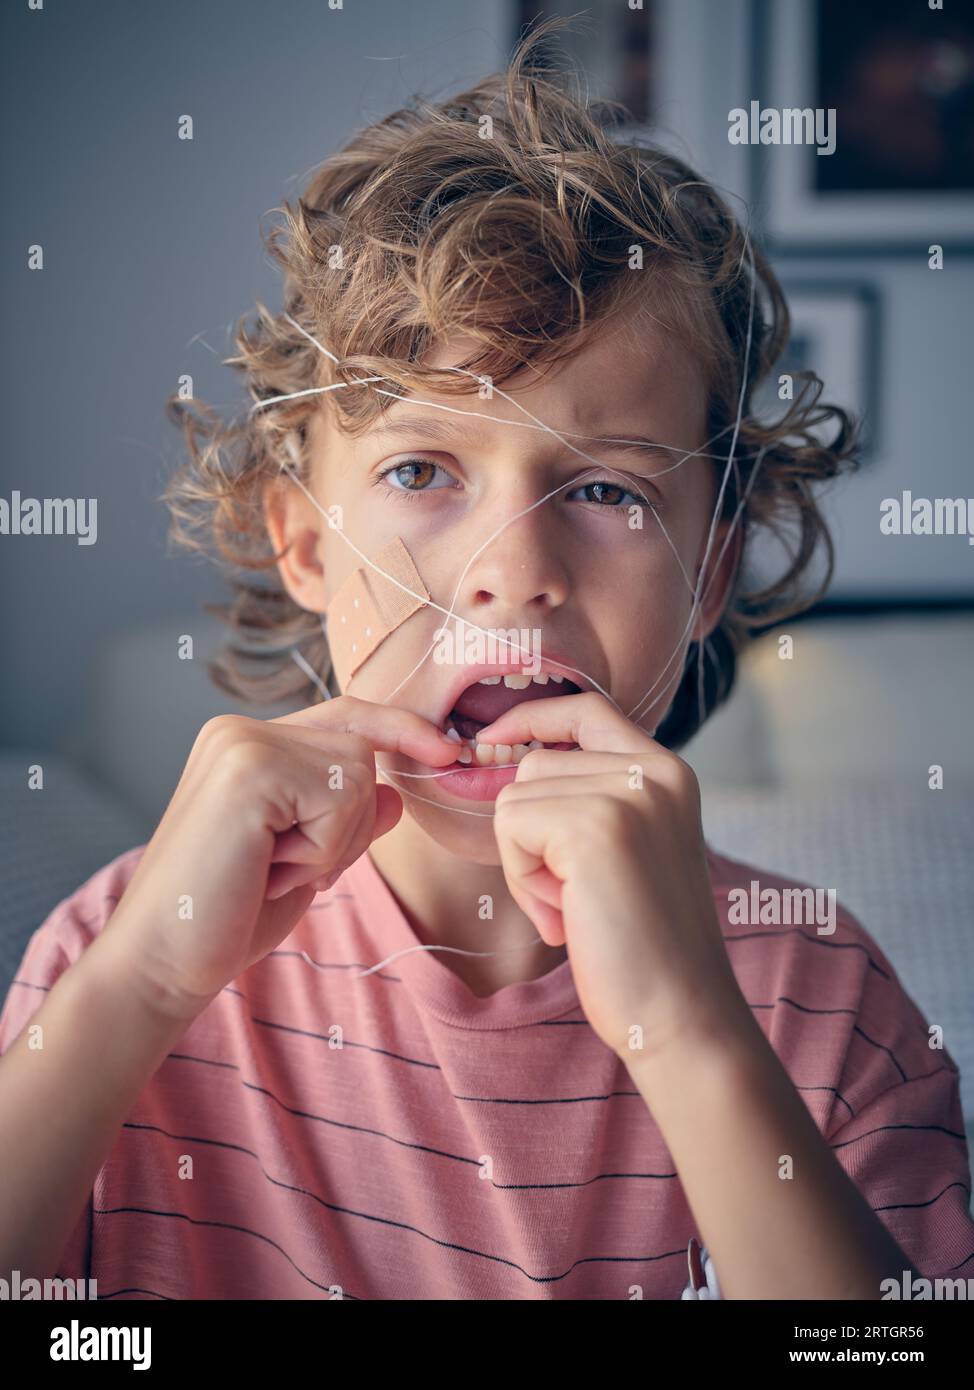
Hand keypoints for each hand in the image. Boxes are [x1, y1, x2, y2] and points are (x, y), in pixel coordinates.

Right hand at [100, 697, 457, 1019]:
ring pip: (358, 772)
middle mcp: (238, 730)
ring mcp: (241, 743)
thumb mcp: (304, 862)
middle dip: (347, 824)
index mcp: (246, 743)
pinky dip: (321, 849)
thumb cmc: (228, 917)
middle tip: (282, 866)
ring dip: (332, 841)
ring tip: (270, 867)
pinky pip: (341, 798)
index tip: (446, 751)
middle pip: (361, 748)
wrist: (163, 963)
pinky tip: (267, 869)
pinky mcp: (249, 769)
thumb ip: (345, 820)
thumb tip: (396, 791)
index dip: (399, 728)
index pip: (345, 715)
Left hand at [478, 693, 747, 1062]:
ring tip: (575, 907)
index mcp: (670, 773)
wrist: (680, 1015)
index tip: (491, 742)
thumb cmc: (641, 945)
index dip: (532, 718)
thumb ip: (590, 801)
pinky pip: (511, 825)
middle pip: (536, 761)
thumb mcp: (626, 851)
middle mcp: (657, 771)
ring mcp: (629, 794)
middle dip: (531, 833)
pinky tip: (566, 917)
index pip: (586, 707)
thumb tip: (503, 758)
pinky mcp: (596, 826)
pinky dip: (523, 878)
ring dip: (525, 861)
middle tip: (572, 896)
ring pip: (516, 796)